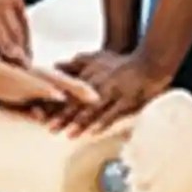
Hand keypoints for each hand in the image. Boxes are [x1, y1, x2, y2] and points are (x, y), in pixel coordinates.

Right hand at [0, 60, 100, 107]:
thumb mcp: (16, 95)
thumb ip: (31, 103)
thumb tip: (41, 116)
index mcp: (39, 76)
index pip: (65, 81)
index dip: (81, 87)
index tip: (98, 93)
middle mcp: (38, 75)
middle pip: (67, 82)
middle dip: (85, 90)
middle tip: (103, 97)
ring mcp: (30, 78)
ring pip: (57, 84)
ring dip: (74, 90)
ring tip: (92, 97)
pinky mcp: (19, 82)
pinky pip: (37, 87)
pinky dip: (49, 91)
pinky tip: (59, 96)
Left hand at [48, 50, 171, 136]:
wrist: (150, 62)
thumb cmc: (123, 62)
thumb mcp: (98, 58)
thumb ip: (77, 63)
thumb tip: (55, 65)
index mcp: (89, 75)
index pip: (68, 90)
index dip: (54, 102)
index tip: (41, 113)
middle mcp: (99, 83)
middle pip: (78, 101)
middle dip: (63, 115)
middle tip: (49, 128)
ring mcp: (113, 92)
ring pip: (94, 108)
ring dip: (81, 121)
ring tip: (69, 134)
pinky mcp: (127, 100)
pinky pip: (114, 112)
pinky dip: (104, 121)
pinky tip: (95, 131)